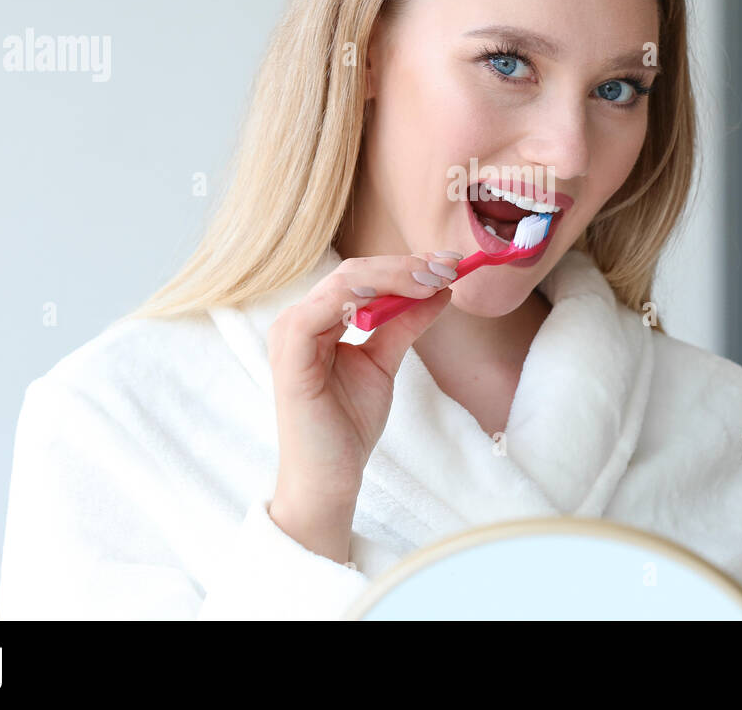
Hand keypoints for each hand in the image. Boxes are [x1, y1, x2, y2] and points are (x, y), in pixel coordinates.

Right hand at [266, 251, 459, 514]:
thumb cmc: (349, 423)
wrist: (330, 477)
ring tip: (435, 280)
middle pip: (355, 272)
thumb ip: (405, 325)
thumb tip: (441, 291)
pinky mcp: (290, 354)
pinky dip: (363, 296)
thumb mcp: (385, 362)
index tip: (451, 264)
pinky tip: (402, 295)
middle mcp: (298, 319)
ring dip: (395, 276)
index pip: (362, 276)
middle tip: (450, 266)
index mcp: (317, 319)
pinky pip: (322, 310)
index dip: (407, 266)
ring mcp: (290, 334)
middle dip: (407, 265)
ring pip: (344, 282)